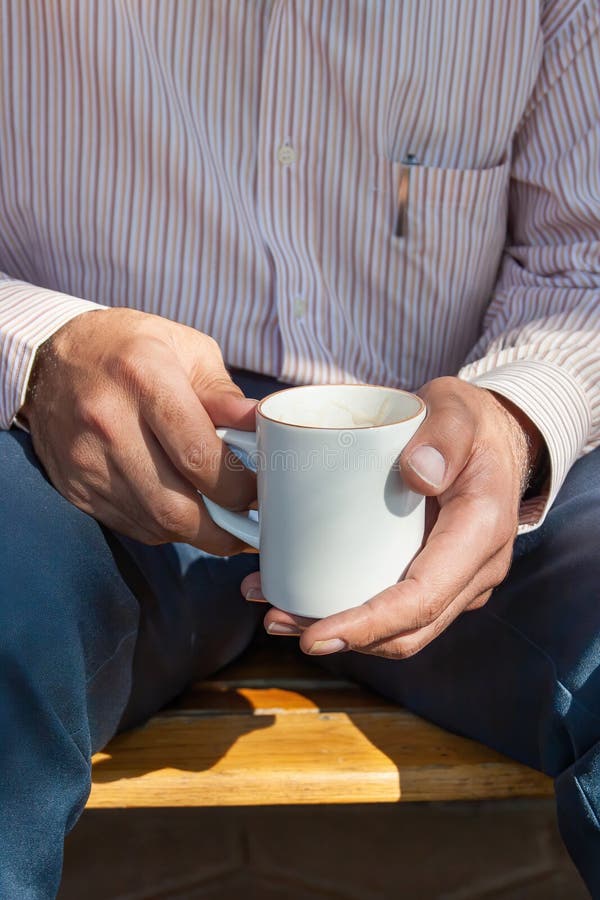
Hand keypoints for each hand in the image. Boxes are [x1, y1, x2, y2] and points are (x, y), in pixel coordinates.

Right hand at [22, 308, 256, 553]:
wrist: (52, 357)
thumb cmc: (132, 348)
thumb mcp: (186, 350)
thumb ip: (225, 396)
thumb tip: (265, 429)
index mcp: (144, 376)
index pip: (198, 455)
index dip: (237, 487)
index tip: (258, 492)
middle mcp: (108, 420)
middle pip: (175, 505)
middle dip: (222, 526)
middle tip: (248, 522)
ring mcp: (85, 458)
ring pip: (154, 523)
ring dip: (197, 533)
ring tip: (223, 522)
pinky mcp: (74, 485)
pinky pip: (131, 525)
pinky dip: (165, 528)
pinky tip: (184, 512)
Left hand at [241, 376, 542, 657]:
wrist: (497, 437)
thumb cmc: (470, 421)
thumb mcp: (458, 409)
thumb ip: (444, 433)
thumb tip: (417, 475)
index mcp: (482, 531)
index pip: (424, 597)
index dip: (369, 624)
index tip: (316, 635)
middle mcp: (475, 569)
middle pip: (408, 629)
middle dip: (343, 637)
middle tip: (276, 621)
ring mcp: (458, 580)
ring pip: (401, 630)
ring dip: (342, 633)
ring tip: (279, 615)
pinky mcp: (436, 577)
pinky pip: (397, 610)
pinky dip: (352, 612)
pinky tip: (305, 600)